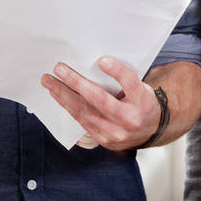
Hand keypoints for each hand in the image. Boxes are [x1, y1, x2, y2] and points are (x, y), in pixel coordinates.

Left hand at [41, 56, 160, 150]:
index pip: (130, 83)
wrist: (151, 130)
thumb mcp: (141, 86)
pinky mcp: (104, 140)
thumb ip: (123, 77)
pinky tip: (58, 96)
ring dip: (64, 95)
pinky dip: (68, 106)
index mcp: (144, 100)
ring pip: (85, 112)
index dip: (117, 72)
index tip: (102, 60)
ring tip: (49, 82)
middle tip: (59, 69)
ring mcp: (116, 133)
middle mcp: (130, 119)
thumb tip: (96, 62)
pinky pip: (82, 121)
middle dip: (76, 83)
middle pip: (100, 100)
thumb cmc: (142, 101)